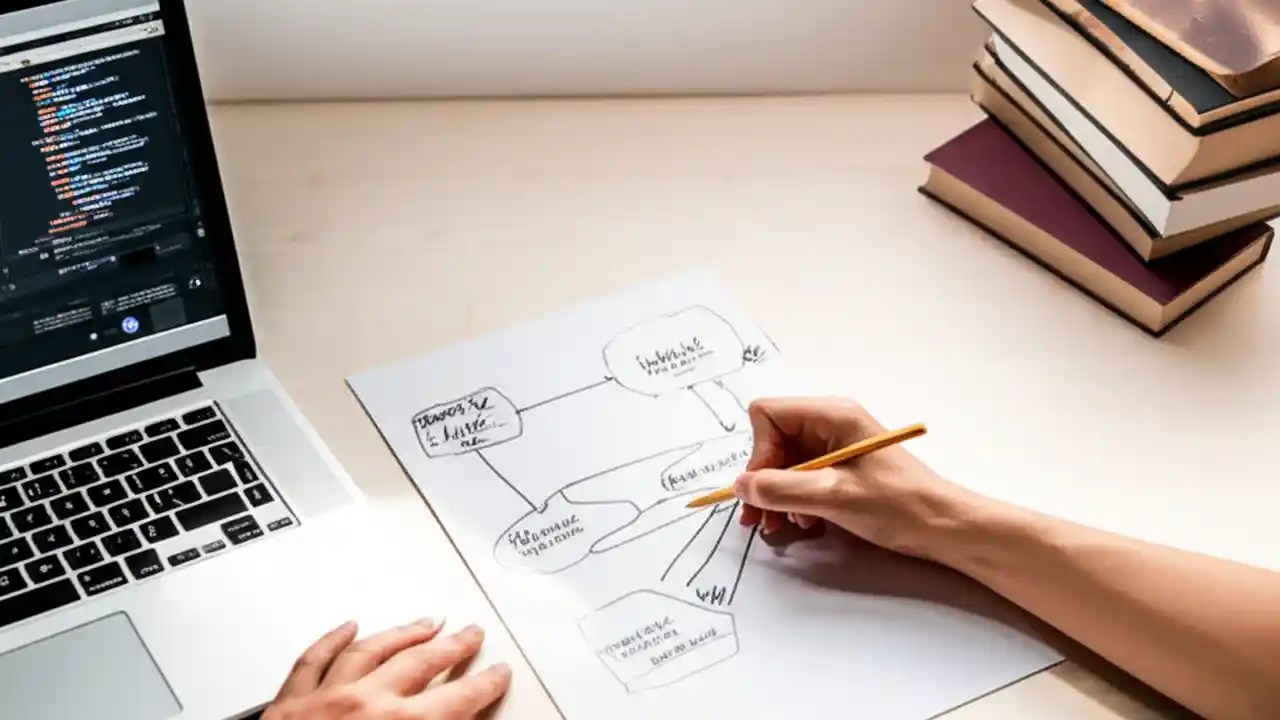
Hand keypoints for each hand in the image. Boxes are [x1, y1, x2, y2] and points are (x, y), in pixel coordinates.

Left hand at [263, 619, 510, 719]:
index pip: (459, 699)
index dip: (485, 684)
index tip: (498, 673)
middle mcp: (367, 705)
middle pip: (421, 662)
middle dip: (453, 646)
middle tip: (470, 633)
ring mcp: (326, 699)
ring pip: (373, 649)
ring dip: (403, 633)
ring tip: (425, 622)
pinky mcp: (289, 704)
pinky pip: (315, 660)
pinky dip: (333, 639)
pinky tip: (347, 627)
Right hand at [735, 397, 979, 561]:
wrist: (944, 527)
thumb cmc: (898, 505)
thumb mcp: (834, 497)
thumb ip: (782, 489)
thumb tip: (741, 486)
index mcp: (832, 415)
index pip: (768, 415)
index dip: (758, 452)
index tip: (763, 489)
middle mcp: (830, 423)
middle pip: (772, 441)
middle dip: (763, 480)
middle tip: (759, 520)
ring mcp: (835, 446)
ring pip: (784, 463)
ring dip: (777, 495)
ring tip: (782, 526)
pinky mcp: (840, 469)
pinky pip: (801, 477)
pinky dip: (794, 501)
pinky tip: (805, 523)